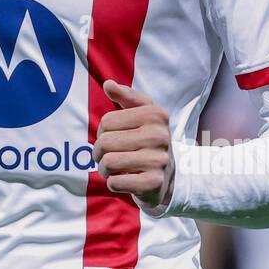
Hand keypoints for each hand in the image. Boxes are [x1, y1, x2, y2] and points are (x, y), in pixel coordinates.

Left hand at [94, 79, 173, 207]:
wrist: (169, 177)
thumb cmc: (147, 141)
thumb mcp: (142, 114)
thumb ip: (126, 97)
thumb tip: (108, 84)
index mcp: (156, 114)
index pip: (107, 121)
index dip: (103, 131)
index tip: (114, 137)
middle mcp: (160, 136)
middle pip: (105, 142)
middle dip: (100, 152)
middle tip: (111, 156)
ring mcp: (159, 160)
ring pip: (108, 163)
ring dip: (105, 169)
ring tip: (115, 169)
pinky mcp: (154, 183)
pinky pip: (115, 182)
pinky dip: (113, 183)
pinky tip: (124, 180)